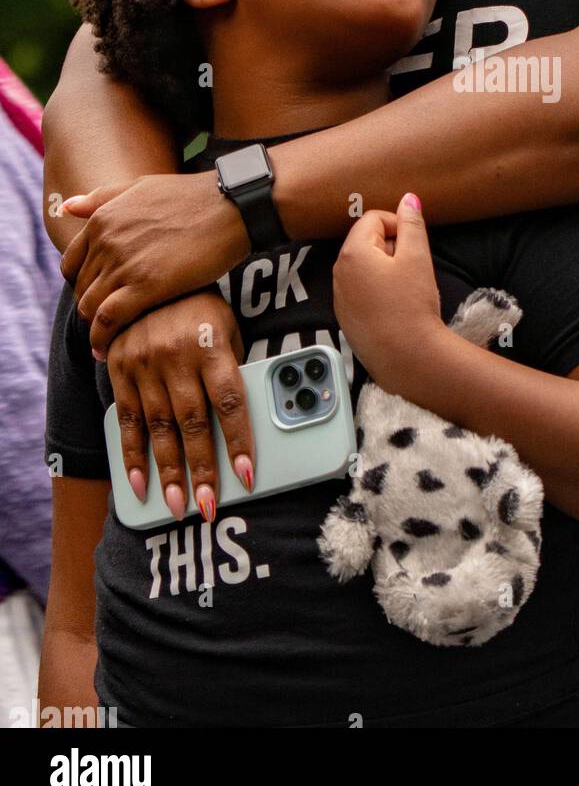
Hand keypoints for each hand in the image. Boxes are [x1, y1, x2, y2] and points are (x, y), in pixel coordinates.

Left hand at [60, 170, 249, 350]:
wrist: (231, 206)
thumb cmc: (193, 196)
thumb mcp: (141, 186)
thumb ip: (102, 197)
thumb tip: (68, 207)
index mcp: (102, 220)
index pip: (71, 264)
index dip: (80, 285)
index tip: (97, 296)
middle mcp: (106, 242)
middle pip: (81, 289)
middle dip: (91, 307)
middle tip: (107, 322)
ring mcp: (124, 264)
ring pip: (91, 307)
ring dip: (95, 327)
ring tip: (108, 339)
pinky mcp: (146, 286)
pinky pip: (110, 320)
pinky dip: (103, 338)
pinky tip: (108, 350)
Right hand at [104, 291, 252, 520]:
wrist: (149, 276)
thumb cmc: (202, 308)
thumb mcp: (229, 326)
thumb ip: (234, 367)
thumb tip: (251, 419)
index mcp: (211, 345)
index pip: (230, 402)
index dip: (239, 442)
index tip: (247, 476)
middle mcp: (176, 357)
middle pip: (193, 423)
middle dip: (201, 470)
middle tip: (206, 508)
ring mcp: (145, 364)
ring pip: (159, 428)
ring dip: (168, 473)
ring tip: (177, 506)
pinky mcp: (120, 370)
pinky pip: (127, 420)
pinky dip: (132, 456)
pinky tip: (139, 485)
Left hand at [331, 194, 442, 388]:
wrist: (406, 356)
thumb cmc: (412, 303)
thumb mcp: (417, 257)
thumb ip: (411, 223)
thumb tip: (408, 198)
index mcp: (353, 252)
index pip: (373, 218)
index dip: (398, 225)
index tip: (415, 246)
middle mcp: (338, 271)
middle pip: (366, 241)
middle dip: (391, 247)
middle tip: (412, 267)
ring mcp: (339, 296)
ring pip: (363, 266)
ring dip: (384, 268)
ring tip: (405, 288)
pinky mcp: (345, 317)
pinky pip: (360, 289)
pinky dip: (376, 289)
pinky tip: (394, 305)